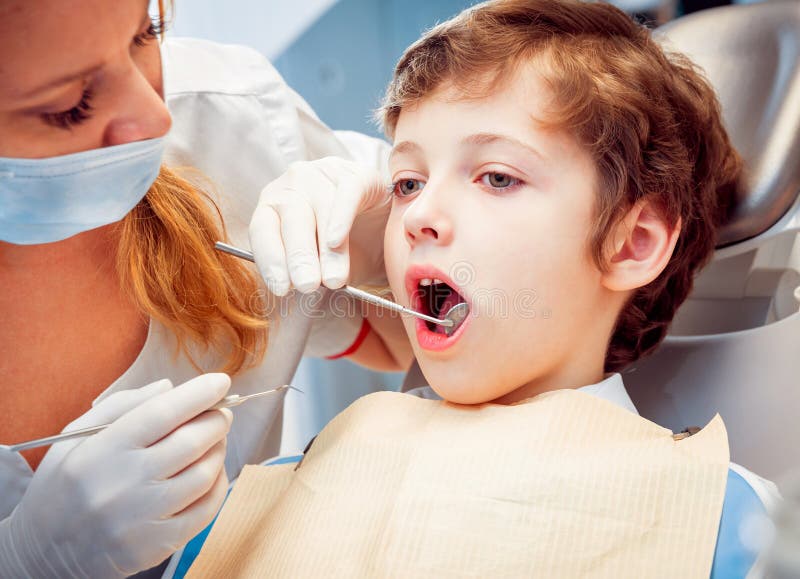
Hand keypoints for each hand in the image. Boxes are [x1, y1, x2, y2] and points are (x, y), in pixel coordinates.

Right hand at [0, 374, 232, 577]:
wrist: (43, 551)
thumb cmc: (64, 485)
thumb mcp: (76, 436)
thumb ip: (122, 405)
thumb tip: (169, 387)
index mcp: (102, 451)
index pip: (162, 413)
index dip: (198, 394)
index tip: (220, 381)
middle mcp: (123, 484)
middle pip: (191, 442)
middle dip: (216, 420)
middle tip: (222, 412)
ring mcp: (141, 518)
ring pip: (204, 475)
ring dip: (219, 450)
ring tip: (215, 440)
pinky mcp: (156, 546)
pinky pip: (205, 510)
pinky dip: (217, 485)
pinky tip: (210, 473)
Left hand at [249, 156, 390, 295]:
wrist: (391, 229)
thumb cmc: (349, 246)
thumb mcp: (322, 265)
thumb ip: (309, 272)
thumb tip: (298, 286)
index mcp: (275, 206)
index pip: (263, 230)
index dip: (270, 259)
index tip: (281, 287)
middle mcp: (294, 185)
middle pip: (290, 220)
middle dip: (298, 256)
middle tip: (307, 285)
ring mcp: (325, 174)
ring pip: (319, 210)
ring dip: (325, 249)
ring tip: (333, 279)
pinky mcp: (357, 174)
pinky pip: (346, 194)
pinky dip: (341, 217)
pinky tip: (337, 240)